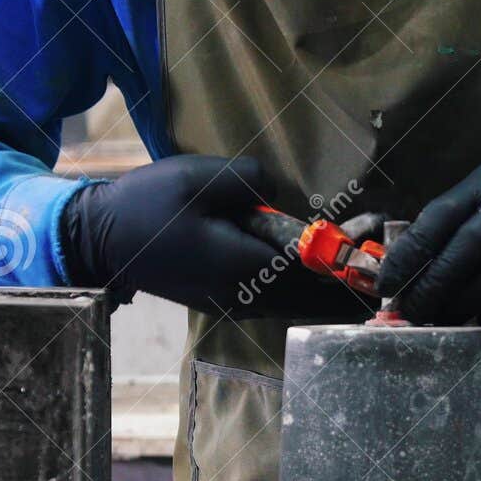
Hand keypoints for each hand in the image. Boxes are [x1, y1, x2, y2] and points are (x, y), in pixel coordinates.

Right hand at [61, 155, 366, 316]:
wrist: (101, 240)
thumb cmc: (149, 205)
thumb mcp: (201, 177)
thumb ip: (252, 182)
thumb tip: (281, 197)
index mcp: (244, 267)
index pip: (313, 270)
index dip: (349, 253)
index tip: (379, 233)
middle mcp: (246, 296)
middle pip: (313, 293)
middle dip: (349, 271)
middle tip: (380, 245)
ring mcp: (235, 303)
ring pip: (298, 299)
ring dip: (329, 280)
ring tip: (358, 251)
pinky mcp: (227, 300)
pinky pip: (279, 298)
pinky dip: (305, 284)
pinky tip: (318, 263)